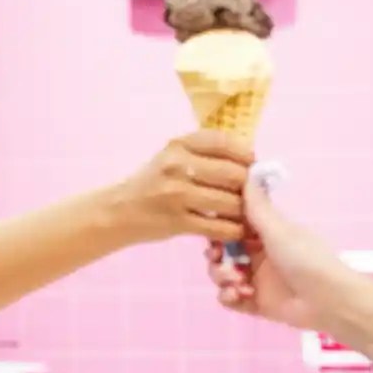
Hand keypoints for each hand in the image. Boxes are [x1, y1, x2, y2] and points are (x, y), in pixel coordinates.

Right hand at [113, 129, 253, 242]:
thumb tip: (247, 158)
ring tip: (244, 213)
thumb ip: (204, 153)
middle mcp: (178, 166)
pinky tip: (234, 229)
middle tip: (251, 194)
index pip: (224, 142)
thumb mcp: (172, 156)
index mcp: (179, 145)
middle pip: (233, 174)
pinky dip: (232, 230)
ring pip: (229, 202)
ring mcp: (178, 195)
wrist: (120, 211)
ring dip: (242, 211)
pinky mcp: (178, 222)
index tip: (252, 164)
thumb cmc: (153, 182)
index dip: (245, 154)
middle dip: (247, 186)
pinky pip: (218, 227)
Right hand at [207, 178, 372, 332]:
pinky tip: (238, 294)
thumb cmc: (305, 258)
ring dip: (222, 277)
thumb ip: (257, 206)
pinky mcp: (255, 303)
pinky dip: (228, 296)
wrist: (327, 299)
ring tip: (236, 282)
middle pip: (223, 252)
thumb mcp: (279, 229)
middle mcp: (258, 255)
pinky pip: (230, 299)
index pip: (232, 226)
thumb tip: (247, 172)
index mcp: (265, 234)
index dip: (218, 227)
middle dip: (215, 256)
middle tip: (218, 258)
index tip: (211, 227)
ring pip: (223, 275)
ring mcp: (256, 280)